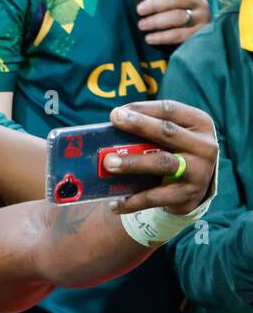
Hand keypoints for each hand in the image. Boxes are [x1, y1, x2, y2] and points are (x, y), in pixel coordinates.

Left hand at [106, 99, 218, 215]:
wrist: (195, 186)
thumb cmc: (175, 149)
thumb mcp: (171, 134)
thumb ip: (150, 127)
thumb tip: (113, 124)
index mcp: (200, 123)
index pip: (170, 110)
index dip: (142, 109)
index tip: (116, 112)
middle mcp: (204, 146)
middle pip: (168, 132)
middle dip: (138, 125)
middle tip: (114, 121)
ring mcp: (199, 172)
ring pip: (163, 163)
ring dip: (133, 162)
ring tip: (108, 163)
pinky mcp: (188, 195)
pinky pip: (156, 197)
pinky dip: (132, 201)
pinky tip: (114, 204)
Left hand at [135, 0, 208, 45]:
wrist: (195, 37)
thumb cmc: (175, 12)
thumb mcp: (167, 0)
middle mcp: (199, 2)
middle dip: (156, 4)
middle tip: (139, 10)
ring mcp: (201, 18)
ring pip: (179, 16)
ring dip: (157, 21)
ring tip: (141, 25)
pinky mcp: (199, 34)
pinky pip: (180, 35)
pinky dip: (163, 37)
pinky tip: (149, 38)